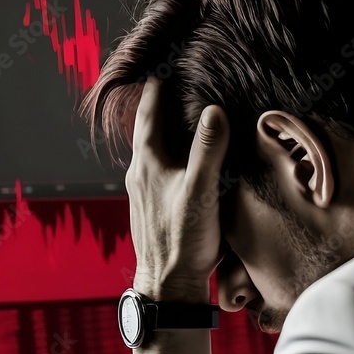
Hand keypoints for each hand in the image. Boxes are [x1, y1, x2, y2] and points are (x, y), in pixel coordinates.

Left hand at [124, 76, 229, 303]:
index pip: (150, 116)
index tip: (162, 69)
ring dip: (162, 133)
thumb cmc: (184, 239)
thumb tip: (214, 111)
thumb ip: (208, 150)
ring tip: (176, 119)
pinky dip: (166, 156)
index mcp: (148, 164)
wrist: (168, 285)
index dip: (156, 90)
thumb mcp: (202, 190)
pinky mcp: (152, 210)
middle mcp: (139, 175)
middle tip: (168, 86)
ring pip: (150, 152)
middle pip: (146, 132)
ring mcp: (143, 194)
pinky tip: (178, 163)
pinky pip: (156, 171)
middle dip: (157, 108)